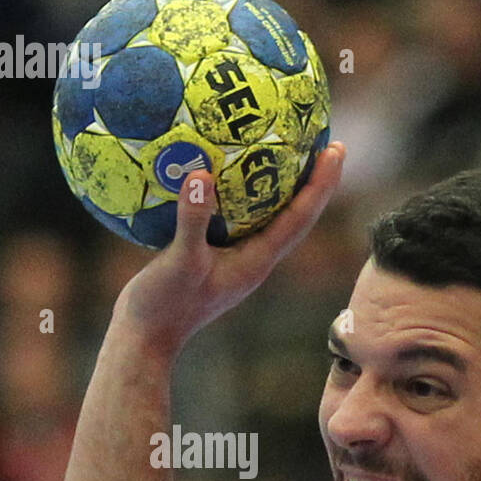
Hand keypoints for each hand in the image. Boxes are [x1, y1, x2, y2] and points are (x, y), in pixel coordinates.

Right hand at [115, 142, 345, 353]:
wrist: (145, 338)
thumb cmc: (164, 306)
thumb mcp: (178, 262)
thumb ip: (191, 220)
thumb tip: (201, 174)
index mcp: (258, 260)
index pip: (299, 217)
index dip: (320, 184)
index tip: (334, 150)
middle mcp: (256, 259)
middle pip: (296, 214)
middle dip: (314, 180)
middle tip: (328, 142)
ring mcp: (237, 257)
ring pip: (270, 215)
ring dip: (284, 185)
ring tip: (290, 149)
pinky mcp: (215, 255)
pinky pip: (237, 216)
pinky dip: (240, 192)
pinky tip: (224, 167)